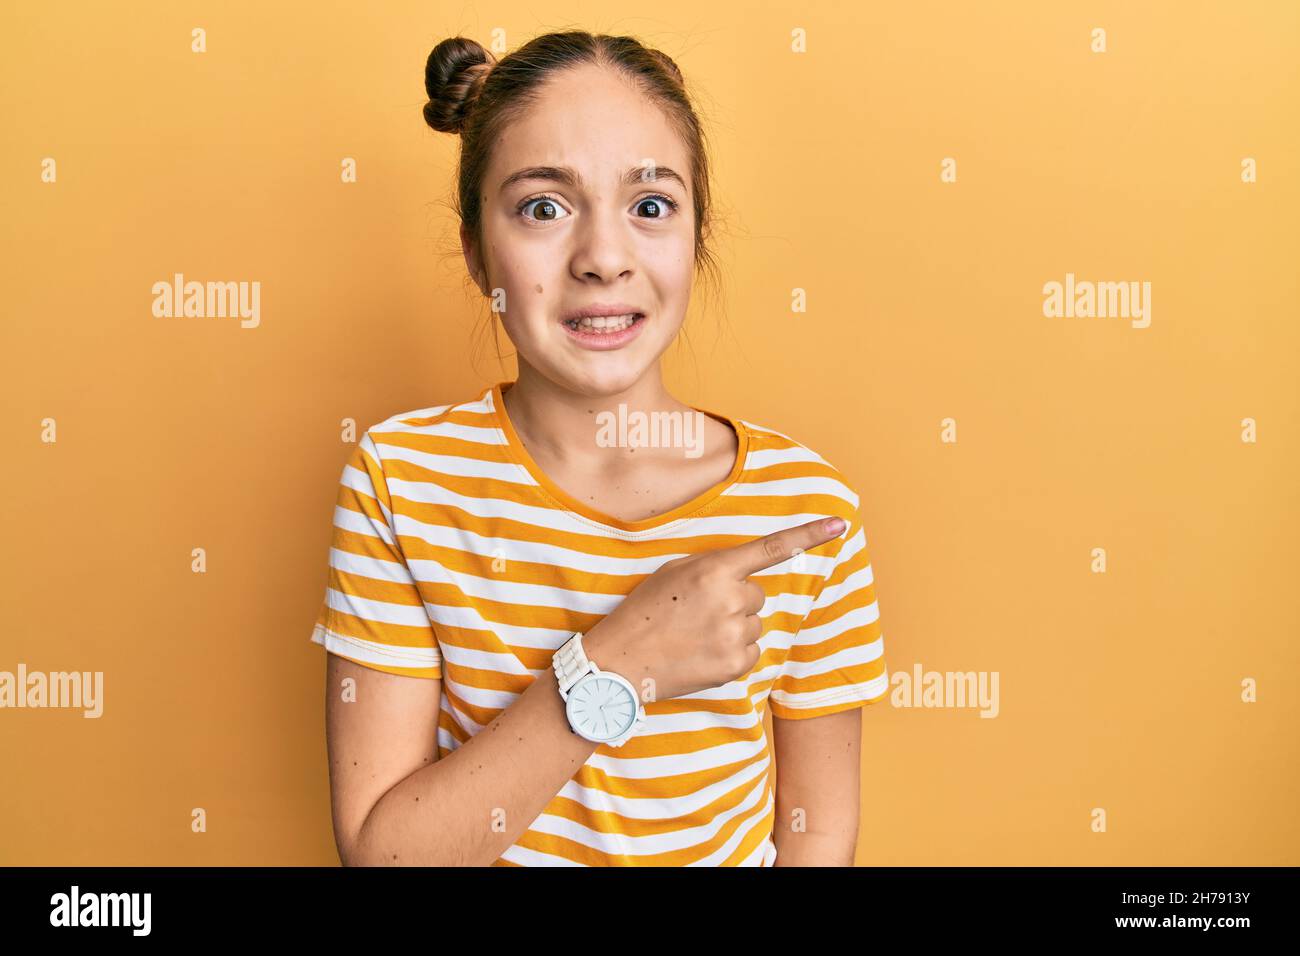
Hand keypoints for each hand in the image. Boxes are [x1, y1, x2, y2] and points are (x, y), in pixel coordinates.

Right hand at [583, 516, 846, 701]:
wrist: (621, 662)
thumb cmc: (644, 611)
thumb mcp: (674, 573)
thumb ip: (715, 569)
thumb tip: (748, 577)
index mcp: (714, 569)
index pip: (771, 548)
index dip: (809, 534)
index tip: (840, 523)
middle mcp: (730, 599)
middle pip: (759, 594)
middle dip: (737, 600)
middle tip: (700, 612)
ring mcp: (734, 634)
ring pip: (756, 624)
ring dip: (735, 627)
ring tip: (697, 634)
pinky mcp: (734, 665)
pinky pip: (752, 651)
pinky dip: (733, 652)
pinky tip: (703, 652)